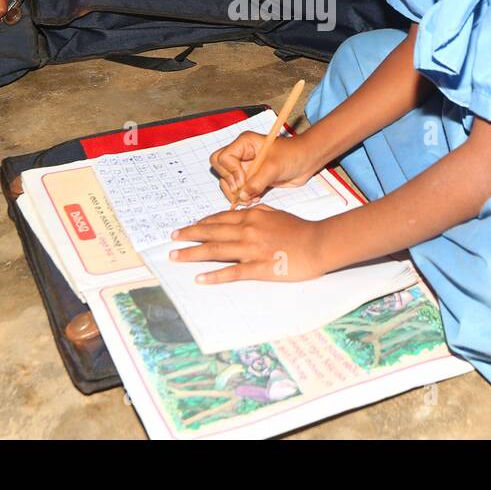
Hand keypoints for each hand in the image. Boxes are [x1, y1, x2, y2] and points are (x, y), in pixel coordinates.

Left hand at [169, 206, 329, 283]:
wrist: (318, 243)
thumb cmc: (300, 229)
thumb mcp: (277, 213)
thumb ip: (258, 211)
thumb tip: (243, 211)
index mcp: (251, 217)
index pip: (219, 220)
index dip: (200, 224)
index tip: (187, 228)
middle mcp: (247, 231)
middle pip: (211, 233)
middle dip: (188, 236)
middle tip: (172, 239)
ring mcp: (251, 249)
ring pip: (215, 251)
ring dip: (192, 253)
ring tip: (175, 256)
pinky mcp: (259, 268)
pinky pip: (232, 272)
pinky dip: (214, 276)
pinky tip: (200, 278)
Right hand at [209, 132, 316, 205]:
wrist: (306, 162)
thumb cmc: (292, 155)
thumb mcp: (274, 167)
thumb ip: (256, 182)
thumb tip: (242, 197)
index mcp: (244, 144)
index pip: (223, 157)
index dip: (231, 171)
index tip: (244, 180)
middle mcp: (241, 155)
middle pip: (220, 169)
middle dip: (230, 183)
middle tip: (243, 191)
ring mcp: (245, 168)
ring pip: (227, 182)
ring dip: (236, 193)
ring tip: (250, 198)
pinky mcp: (251, 180)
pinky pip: (238, 190)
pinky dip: (243, 197)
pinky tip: (255, 198)